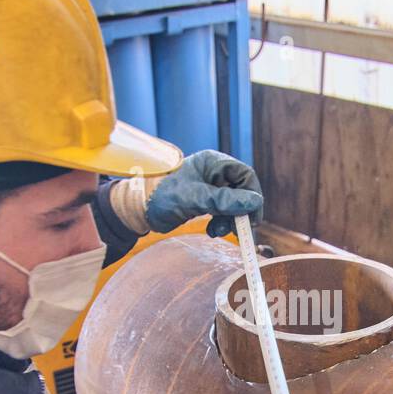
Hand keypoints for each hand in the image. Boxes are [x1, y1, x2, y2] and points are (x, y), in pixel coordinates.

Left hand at [145, 150, 262, 236]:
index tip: (252, 218)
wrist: (138, 209)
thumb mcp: (194, 198)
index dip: (252, 196)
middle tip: (238, 229)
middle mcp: (213, 172)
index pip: (245, 175)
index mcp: (213, 162)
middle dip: (240, 211)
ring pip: (233, 204)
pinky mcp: (204, 201)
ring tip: (218, 231)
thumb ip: (224, 200)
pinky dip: (221, 223)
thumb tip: (254, 202)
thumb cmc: (161, 196)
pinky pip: (222, 212)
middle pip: (241, 191)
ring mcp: (209, 187)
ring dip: (230, 220)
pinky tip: (211, 230)